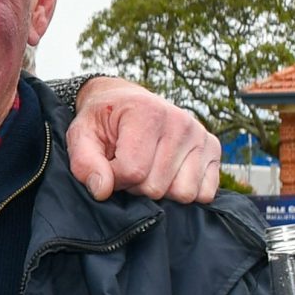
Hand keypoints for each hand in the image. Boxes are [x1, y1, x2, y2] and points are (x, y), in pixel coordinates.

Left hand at [67, 78, 218, 204]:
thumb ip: (84, 163)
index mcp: (147, 113)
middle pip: (157, 187)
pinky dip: (184, 190)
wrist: (125, 100)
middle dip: (136, 186)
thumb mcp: (81, 135)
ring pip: (183, 194)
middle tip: (128, 166)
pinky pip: (205, 193)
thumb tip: (102, 190)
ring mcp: (200, 135)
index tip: (109, 166)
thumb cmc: (102, 120)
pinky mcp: (213, 148)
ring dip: (161, 191)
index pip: (133, 172)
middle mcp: (180, 122)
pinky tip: (169, 174)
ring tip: (148, 169)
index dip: (114, 179)